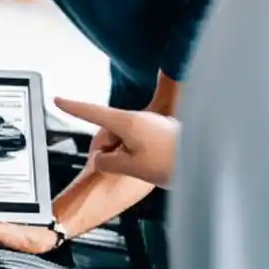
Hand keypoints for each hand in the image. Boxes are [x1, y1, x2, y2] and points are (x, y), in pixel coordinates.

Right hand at [54, 97, 179, 187]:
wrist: (210, 159)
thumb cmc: (173, 161)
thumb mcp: (132, 167)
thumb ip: (108, 162)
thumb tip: (100, 160)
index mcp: (128, 122)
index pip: (92, 111)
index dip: (73, 107)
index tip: (58, 99)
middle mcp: (139, 118)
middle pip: (108, 130)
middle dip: (106, 147)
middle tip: (114, 165)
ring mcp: (151, 124)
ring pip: (124, 138)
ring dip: (124, 153)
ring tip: (139, 169)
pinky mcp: (161, 132)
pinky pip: (139, 141)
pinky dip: (136, 153)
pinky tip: (150, 166)